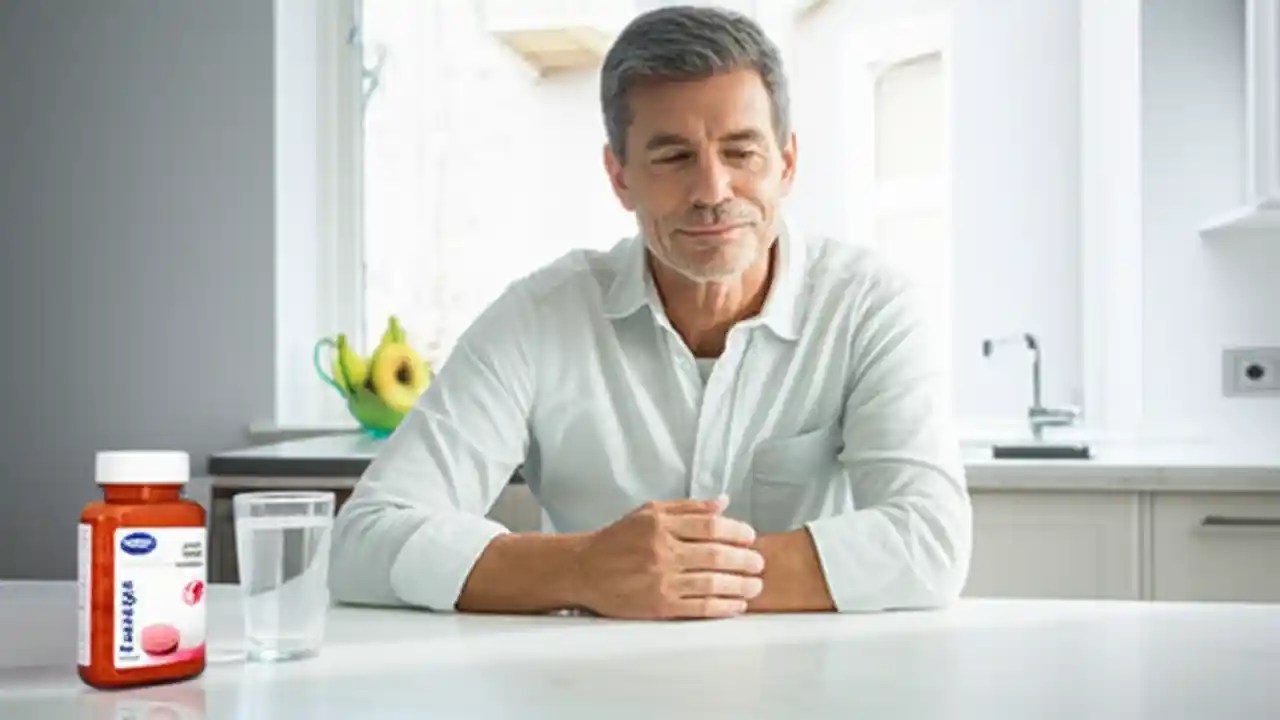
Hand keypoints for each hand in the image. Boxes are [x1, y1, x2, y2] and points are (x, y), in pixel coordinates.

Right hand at [571, 496, 764, 619]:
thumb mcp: (649, 512)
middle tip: (759, 564)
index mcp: (661, 525)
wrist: (584, 570)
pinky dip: (723, 607)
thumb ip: (687, 508)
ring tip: (754, 586)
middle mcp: (662, 552)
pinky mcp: (659, 606)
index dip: (737, 532)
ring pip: (712, 584)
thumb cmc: (618, 539)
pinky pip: (699, 607)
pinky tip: (736, 606)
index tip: (750, 537)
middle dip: (745, 561)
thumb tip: (723, 503)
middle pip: (717, 556)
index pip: (711, 527)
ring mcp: (661, 581)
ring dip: (740, 586)